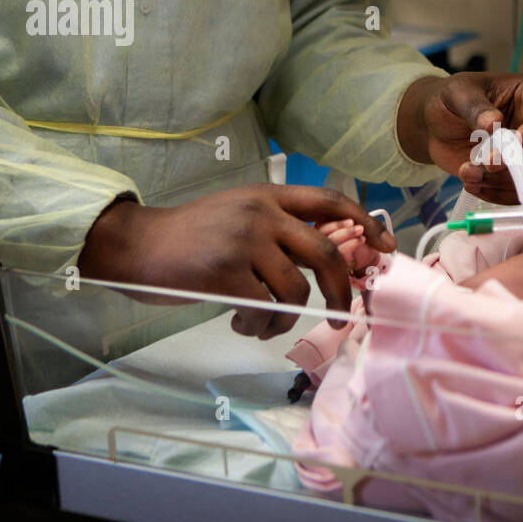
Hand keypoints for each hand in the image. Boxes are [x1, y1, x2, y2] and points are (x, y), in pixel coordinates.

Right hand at [78, 184, 395, 338]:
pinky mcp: (225, 271)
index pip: (331, 200)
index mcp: (269, 196)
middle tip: (343, 316)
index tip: (385, 247)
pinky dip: (260, 325)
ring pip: (295, 289)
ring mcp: (243, 240)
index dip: (365, 223)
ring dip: (286, 319)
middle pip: (325, 252)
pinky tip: (242, 324)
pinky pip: (263, 308)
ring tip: (265, 325)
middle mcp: (261, 212)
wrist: (137, 245)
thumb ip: (279, 229)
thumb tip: (329, 262)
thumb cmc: (191, 237)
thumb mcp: (240, 215)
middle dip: (342, 290)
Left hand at [397, 72, 522, 203]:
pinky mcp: (517, 172)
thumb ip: (475, 107)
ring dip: (502, 181)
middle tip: (489, 164)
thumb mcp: (458, 94)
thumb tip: (493, 122)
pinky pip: (518, 190)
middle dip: (519, 162)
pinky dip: (495, 193)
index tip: (517, 142)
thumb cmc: (454, 99)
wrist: (439, 123)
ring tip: (468, 173)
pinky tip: (471, 184)